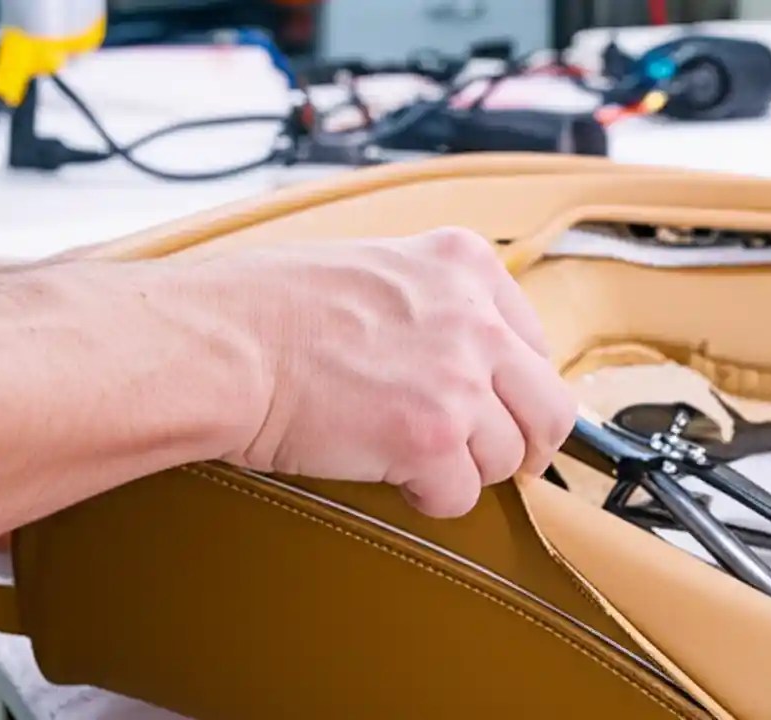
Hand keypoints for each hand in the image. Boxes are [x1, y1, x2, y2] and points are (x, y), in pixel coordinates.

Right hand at [193, 227, 575, 517]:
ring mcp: (458, 378)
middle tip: (492, 460)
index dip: (514, 388)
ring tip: (410, 457)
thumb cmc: (266, 307)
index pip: (535, 342)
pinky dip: (430, 497)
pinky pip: (462, 495)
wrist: (220, 342)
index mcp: (462, 265)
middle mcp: (474, 317)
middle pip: (550, 406)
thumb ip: (432, 303)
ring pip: (508, 457)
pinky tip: (391, 473)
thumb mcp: (374, 270)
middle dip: (523, 443)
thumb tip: (463, 356)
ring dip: (464, 469)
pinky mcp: (432, 436)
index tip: (496, 408)